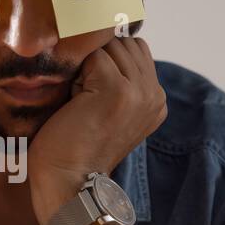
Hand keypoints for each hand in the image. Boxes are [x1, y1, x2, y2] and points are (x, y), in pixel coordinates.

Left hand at [28, 37, 165, 224]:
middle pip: (123, 43)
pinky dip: (76, 74)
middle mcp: (155, 94)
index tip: (91, 97)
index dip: (106, 62)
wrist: (69, 184)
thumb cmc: (73, 148)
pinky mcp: (118, 89)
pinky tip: (74, 103)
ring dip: (86, 66)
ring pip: (109, 46)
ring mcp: (139, 91)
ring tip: (80, 102)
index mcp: (156, 100)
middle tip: (83, 100)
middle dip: (96, 60)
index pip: (134, 50)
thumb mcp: (106, 110)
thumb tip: (102, 40)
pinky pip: (93, 56)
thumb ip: (117, 79)